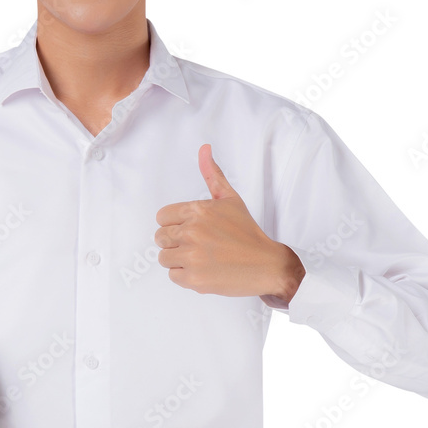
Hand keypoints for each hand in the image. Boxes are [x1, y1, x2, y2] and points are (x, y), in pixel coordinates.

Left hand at [154, 143, 304, 300]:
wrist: (267, 265)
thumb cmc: (247, 233)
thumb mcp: (231, 199)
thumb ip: (213, 175)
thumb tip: (204, 148)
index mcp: (198, 211)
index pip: (162, 217)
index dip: (175, 224)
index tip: (191, 230)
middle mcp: (192, 232)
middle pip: (160, 237)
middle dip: (175, 242)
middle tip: (198, 246)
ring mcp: (192, 256)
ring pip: (163, 258)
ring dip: (179, 260)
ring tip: (201, 258)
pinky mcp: (193, 279)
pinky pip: (173, 276)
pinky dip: (186, 277)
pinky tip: (204, 271)